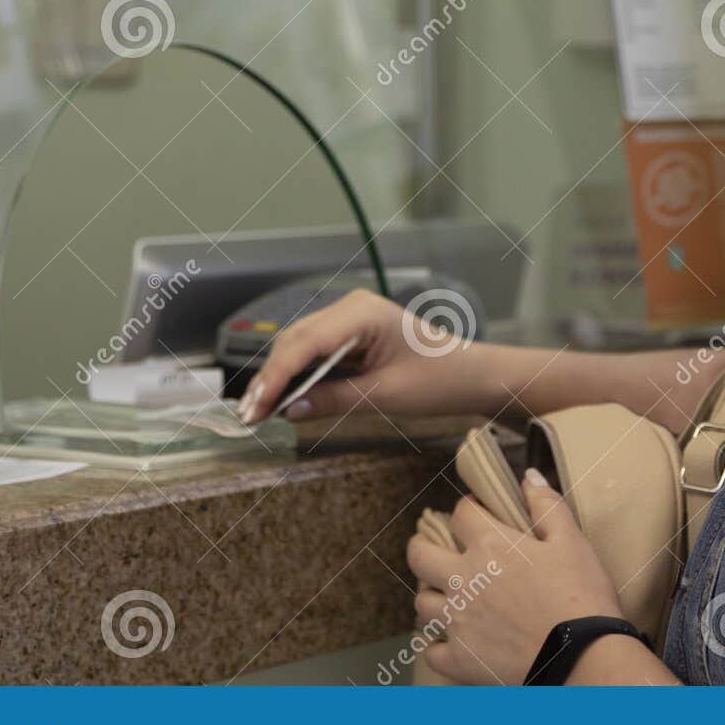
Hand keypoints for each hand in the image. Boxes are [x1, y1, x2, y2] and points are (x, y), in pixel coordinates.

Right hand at [237, 289, 493, 423]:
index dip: (275, 377)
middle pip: (295, 340)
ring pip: (300, 345)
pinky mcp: (353, 333)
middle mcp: (352, 307)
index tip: (255, 409)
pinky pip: (316, 351)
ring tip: (259, 411)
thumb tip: (289, 410)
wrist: (474, 375)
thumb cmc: (441, 380)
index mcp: (362, 312)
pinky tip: (285, 398)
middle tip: (250, 416)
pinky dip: (299, 374)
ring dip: (280, 377)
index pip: (304, 343)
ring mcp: (351, 318)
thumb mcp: (386, 396)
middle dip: (271, 378)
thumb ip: (335, 399)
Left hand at [405, 470, 624, 683]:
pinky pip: (432, 652)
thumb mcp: (572, 541)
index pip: (462, 514)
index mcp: (490, 547)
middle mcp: (464, 581)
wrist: (582, 658)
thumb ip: (547, 505)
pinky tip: (451, 642)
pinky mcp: (461, 660)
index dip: (468, 508)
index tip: (476, 511)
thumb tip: (529, 476)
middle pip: (420, 556)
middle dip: (422, 546)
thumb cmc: (582, 596)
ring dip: (431, 596)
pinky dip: (439, 646)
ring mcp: (458, 623)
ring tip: (445, 596)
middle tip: (434, 547)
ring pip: (421, 604)